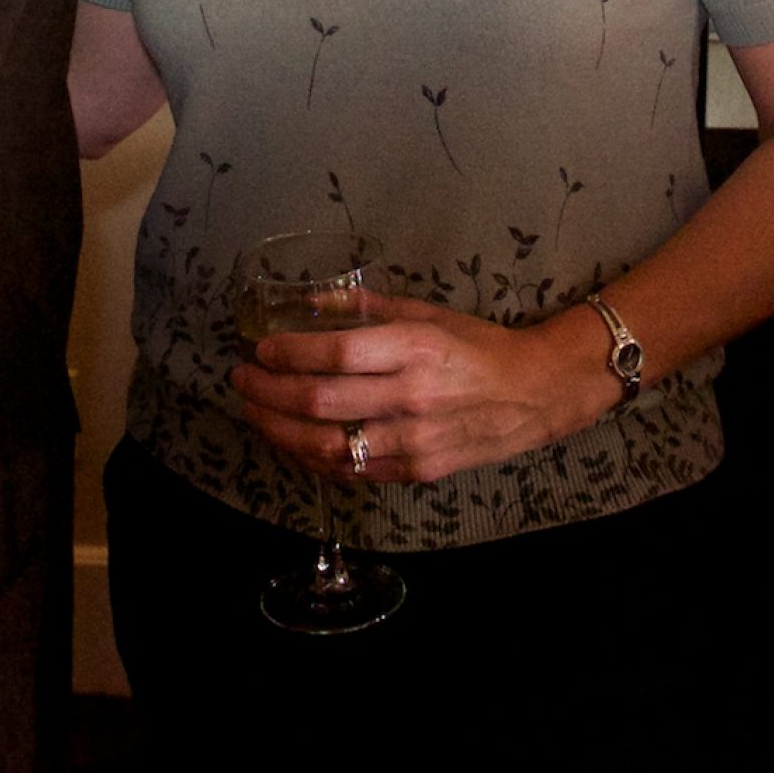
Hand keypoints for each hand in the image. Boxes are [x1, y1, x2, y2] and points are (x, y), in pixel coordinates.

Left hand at [232, 295, 616, 483]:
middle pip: (321, 402)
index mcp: (415, 347)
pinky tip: (291, 442)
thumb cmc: (477, 345)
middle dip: (269, 393)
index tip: (259, 350)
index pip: (336, 353)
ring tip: (254, 413)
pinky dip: (311, 458)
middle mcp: (411, 396)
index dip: (289, 354)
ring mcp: (412, 440)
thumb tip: (312, 301)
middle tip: (241, 380)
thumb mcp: (427, 312)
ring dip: (279, 430)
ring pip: (327, 445)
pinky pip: (350, 470)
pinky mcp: (415, 471)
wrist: (532, 394)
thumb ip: (369, 309)